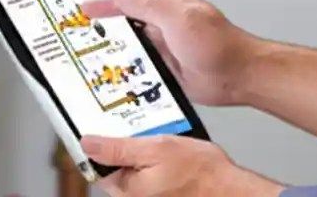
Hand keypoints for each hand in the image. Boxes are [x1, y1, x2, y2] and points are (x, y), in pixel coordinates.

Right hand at [82, 0, 259, 105]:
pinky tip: (117, 69)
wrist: (237, 76)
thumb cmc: (218, 44)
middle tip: (82, 21)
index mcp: (166, 2)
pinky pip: (140, 62)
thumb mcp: (177, 17)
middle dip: (104, 15)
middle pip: (126, 14)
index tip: (84, 2)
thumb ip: (147, 3)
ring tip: (91, 46)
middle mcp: (163, 20)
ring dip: (114, 41)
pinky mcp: (167, 65)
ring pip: (131, 39)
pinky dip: (126, 63)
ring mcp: (164, 43)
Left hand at [82, 135, 282, 196]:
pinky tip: (170, 151)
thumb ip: (118, 149)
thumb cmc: (200, 172)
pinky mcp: (161, 194)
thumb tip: (88, 143)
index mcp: (125, 190)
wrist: (229, 189)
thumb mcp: (156, 148)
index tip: (109, 126)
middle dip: (127, 146)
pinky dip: (156, 161)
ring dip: (144, 152)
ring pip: (134, 168)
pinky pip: (149, 174)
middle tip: (145, 131)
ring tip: (161, 137)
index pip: (97, 165)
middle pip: (115, 167)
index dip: (103, 142)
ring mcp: (148, 196)